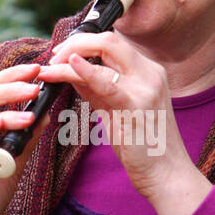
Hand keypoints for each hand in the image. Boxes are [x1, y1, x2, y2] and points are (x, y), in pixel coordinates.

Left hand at [37, 30, 192, 200]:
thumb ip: (97, 89)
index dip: (83, 42)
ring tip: (47, 70)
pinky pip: (108, 85)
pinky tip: (71, 65)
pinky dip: (87, 72)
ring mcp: (146, 88)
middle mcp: (150, 73)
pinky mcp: (136, 107)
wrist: (166, 173)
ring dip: (69, 60)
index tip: (61, 54)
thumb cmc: (144, 146)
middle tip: (52, 58)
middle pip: (109, 40)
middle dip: (75, 43)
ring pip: (105, 55)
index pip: (112, 43)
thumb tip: (71, 71)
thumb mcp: (118, 110)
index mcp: (148, 72)